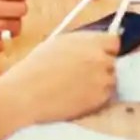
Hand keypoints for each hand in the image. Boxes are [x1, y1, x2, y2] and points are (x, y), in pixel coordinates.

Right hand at [0, 32, 119, 124]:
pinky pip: (105, 96)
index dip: (106, 49)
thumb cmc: (35, 68)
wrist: (25, 94)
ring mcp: (102, 79)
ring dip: (100, 83)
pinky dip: (96, 97)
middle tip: (82, 74)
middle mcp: (100, 58)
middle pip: (113, 61)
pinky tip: (76, 97)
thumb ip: (82, 43)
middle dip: (101, 66)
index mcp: (90, 41)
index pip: (114, 42)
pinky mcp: (99, 98)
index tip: (100, 54)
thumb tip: (96, 44)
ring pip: (110, 80)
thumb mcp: (59, 43)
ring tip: (76, 87)